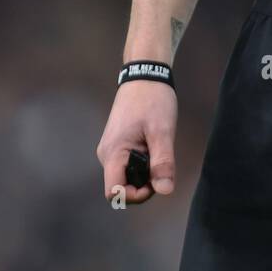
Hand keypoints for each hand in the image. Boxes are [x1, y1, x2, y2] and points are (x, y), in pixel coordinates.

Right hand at [96, 81, 177, 205]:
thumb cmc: (153, 100)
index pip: (114, 193)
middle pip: (122, 186)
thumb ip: (162, 162)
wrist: (145, 75)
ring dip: (144, 172)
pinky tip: (152, 145)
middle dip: (143, 183)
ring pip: (126, 175)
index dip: (135, 196)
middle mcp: (106, 154)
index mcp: (112, 153)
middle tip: (161, 161)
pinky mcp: (117, 144)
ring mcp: (110, 149)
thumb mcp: (162, 131)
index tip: (156, 182)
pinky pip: (128, 164)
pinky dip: (142, 162)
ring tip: (157, 148)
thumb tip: (165, 191)